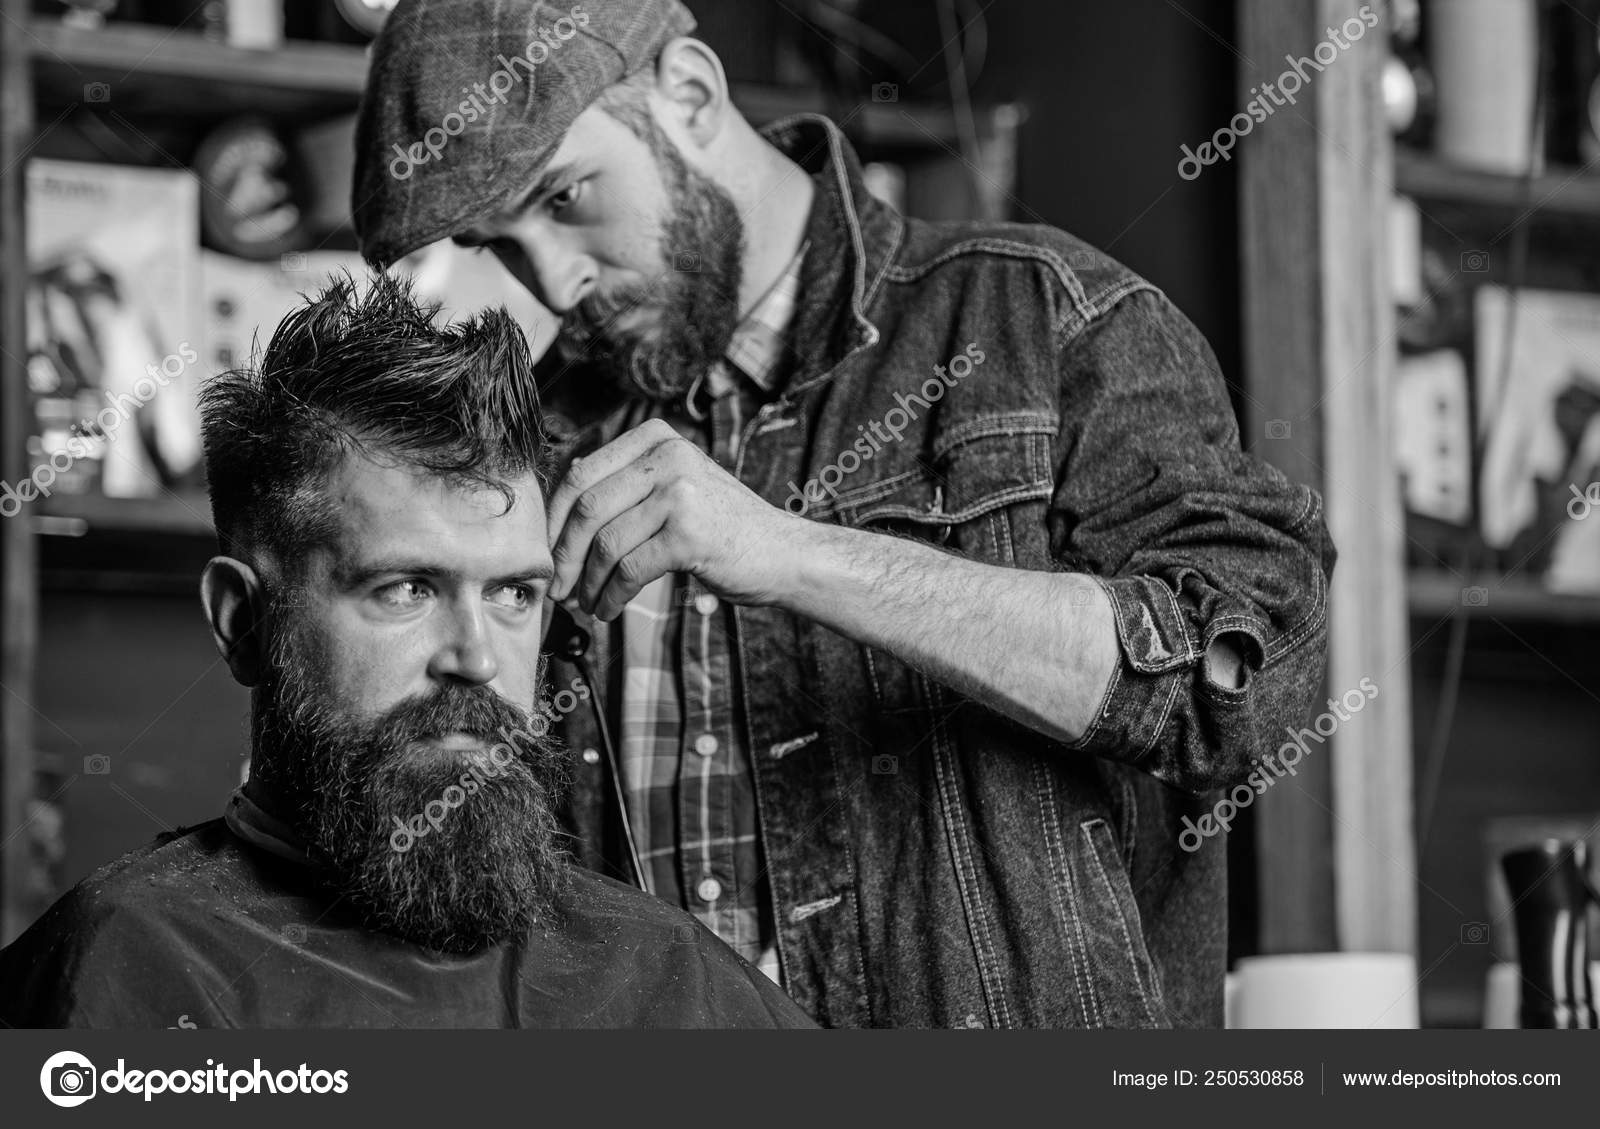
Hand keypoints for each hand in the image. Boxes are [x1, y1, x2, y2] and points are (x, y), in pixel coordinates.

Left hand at [546, 418, 801, 619]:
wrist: (782, 554)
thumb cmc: (720, 527)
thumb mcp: (673, 487)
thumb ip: (625, 483)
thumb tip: (559, 498)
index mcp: (656, 438)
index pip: (581, 474)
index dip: (553, 519)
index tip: (544, 552)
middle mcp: (669, 455)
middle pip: (588, 508)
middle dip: (563, 555)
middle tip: (555, 588)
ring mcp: (681, 492)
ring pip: (606, 543)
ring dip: (586, 582)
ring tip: (583, 603)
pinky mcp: (690, 533)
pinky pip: (630, 570)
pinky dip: (611, 596)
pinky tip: (607, 610)